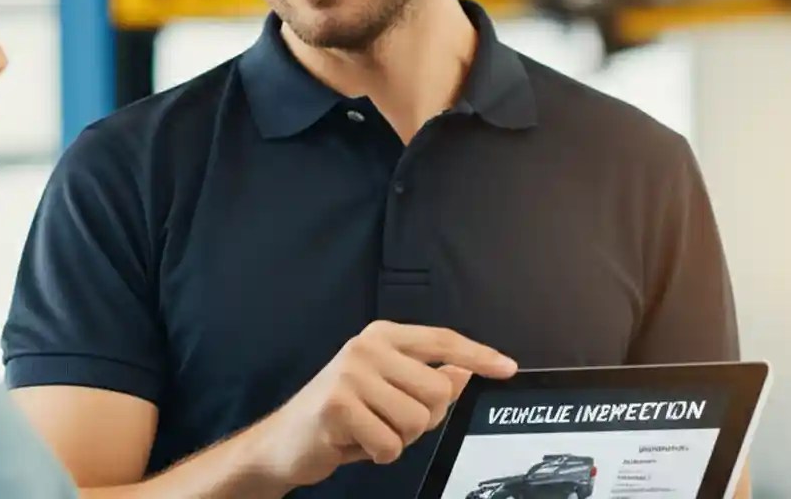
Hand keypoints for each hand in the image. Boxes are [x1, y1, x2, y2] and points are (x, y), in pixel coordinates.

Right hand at [250, 320, 516, 488]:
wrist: (283, 442)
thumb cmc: (338, 416)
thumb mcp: (385, 390)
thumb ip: (424, 378)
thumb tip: (464, 372)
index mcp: (380, 337)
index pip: (441, 340)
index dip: (477, 355)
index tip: (507, 367)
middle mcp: (366, 347)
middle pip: (437, 391)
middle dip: (423, 419)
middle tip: (390, 421)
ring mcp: (350, 374)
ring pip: (416, 420)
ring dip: (399, 439)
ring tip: (369, 430)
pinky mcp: (338, 405)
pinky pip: (390, 444)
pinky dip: (379, 455)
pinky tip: (354, 443)